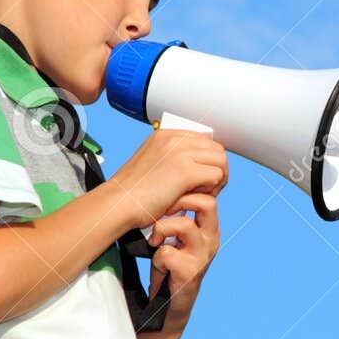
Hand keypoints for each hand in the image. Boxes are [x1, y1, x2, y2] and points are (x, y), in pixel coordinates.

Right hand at [109, 129, 227, 230]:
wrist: (118, 203)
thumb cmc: (133, 192)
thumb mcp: (154, 164)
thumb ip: (174, 158)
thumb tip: (200, 163)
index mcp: (165, 135)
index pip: (204, 140)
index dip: (208, 160)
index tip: (201, 176)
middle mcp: (174, 139)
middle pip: (216, 149)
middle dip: (216, 169)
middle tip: (206, 188)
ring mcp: (180, 153)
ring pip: (220, 161)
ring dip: (217, 179)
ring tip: (202, 193)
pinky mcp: (185, 171)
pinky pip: (216, 175)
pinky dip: (212, 189)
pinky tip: (197, 196)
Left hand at [145, 190, 220, 324]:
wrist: (169, 306)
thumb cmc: (170, 268)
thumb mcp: (176, 239)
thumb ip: (176, 217)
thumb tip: (162, 191)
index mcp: (209, 229)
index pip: (208, 196)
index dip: (187, 190)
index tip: (167, 198)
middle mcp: (210, 240)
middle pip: (207, 203)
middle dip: (179, 201)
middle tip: (163, 210)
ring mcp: (201, 256)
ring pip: (185, 224)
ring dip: (162, 229)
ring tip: (154, 241)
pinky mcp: (189, 272)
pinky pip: (167, 252)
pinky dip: (156, 257)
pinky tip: (158, 266)